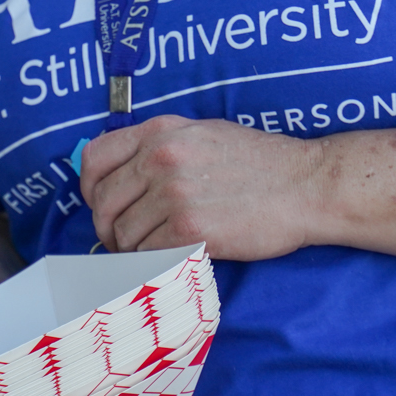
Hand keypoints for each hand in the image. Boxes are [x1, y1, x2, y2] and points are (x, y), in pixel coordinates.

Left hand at [78, 115, 322, 258]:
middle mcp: (161, 158)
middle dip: (108, 228)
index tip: (101, 205)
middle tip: (124, 241)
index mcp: (161, 131)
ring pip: (123, 235)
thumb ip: (161, 147)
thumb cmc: (259, 163)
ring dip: (132, 250)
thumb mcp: (203, 134)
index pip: (94, 158)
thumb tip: (122, 172)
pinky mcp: (191, 230)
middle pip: (102, 203)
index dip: (90, 188)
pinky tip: (170, 259)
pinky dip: (151, 263)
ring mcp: (175, 194)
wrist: (306, 185)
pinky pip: (147, 255)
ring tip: (155, 251)